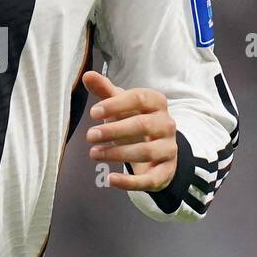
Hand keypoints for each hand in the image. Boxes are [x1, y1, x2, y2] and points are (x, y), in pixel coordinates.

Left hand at [81, 70, 177, 192]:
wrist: (157, 150)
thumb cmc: (134, 121)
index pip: (139, 98)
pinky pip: (151, 179)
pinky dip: (130, 181)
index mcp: (157, 103)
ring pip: (146, 151)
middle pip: (142, 125)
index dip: (115, 104)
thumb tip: (87, 75)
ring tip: (94, 153)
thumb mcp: (121, 106)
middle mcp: (167, 124)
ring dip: (117, 153)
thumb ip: (105, 91)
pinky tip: (111, 179)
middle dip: (113, 131)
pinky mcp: (166, 172)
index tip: (93, 113)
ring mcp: (169, 149)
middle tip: (89, 136)